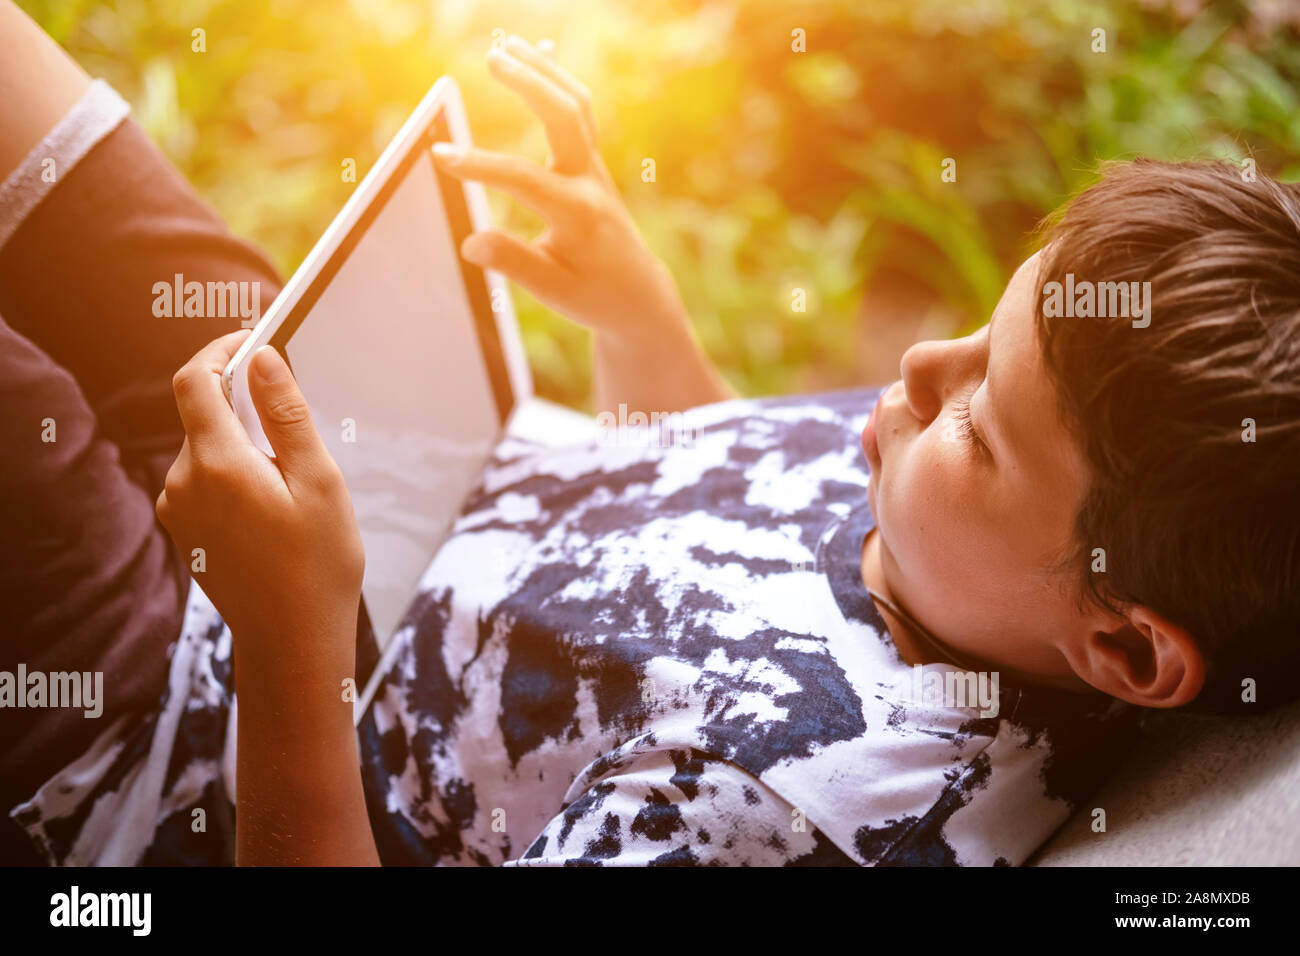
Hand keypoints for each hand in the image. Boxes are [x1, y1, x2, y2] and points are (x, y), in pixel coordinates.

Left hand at [155, 331, 363, 678]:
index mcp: (218, 465)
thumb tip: (261, 359)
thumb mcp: (319, 481)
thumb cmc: (318, 565)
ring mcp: (178, 508)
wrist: (292, 638)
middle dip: (245, 407)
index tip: (252, 341)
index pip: (194, 380)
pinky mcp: (184, 528)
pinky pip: (204, 478)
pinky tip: (273, 508)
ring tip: (292, 486)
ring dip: (244, 444)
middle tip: (297, 432)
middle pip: (202, 413)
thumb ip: (286, 414)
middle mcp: (184, 482)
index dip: (219, 350)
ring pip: (206, 447)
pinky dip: (235, 473)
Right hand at [433, 35, 688, 344]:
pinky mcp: (592, 164)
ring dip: (543, 70)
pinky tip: (536, 52)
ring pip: (575, 104)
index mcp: (578, 214)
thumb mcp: (553, 291)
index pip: (524, 180)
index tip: (442, 157)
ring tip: (506, 46)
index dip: (481, 166)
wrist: (638, 296)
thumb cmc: (595, 295)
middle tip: (492, 58)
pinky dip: (557, 79)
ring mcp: (594, 168)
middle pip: (564, 117)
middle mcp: (590, 182)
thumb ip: (514, 264)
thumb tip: (472, 243)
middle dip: (530, 84)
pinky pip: (579, 111)